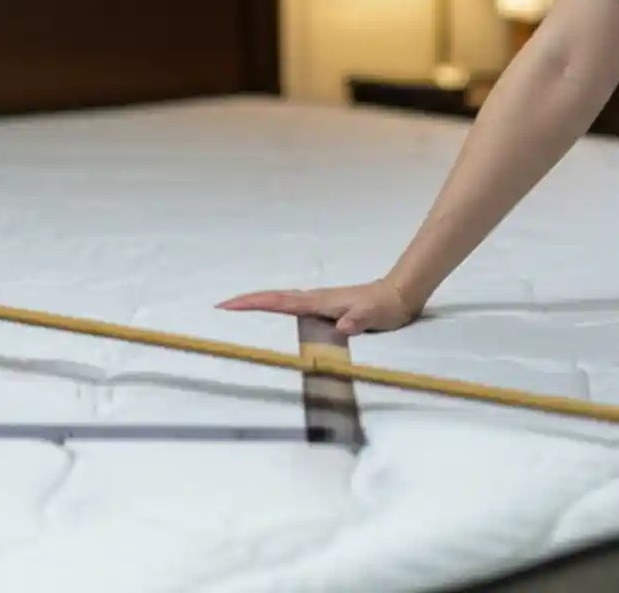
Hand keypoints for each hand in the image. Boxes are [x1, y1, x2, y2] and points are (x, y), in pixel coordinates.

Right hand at [216, 278, 420, 334]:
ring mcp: (317, 302)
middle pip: (272, 298)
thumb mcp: (375, 315)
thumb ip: (359, 318)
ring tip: (235, 310)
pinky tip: (270, 315)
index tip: (229, 306)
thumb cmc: (386, 307)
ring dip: (257, 303)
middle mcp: (314, 299)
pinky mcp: (323, 307)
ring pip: (280, 301)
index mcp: (319, 302)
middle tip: (220, 307)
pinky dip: (273, 308)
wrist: (398, 294)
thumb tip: (343, 324)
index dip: (254, 304)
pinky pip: (290, 307)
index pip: (280, 302)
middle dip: (246, 302)